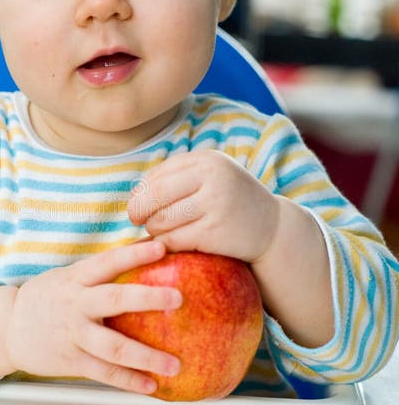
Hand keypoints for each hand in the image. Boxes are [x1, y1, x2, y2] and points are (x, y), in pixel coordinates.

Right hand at [6, 239, 181, 393]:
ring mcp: (74, 335)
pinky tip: (151, 385)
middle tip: (177, 298)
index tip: (162, 247)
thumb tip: (146, 249)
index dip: (134, 254)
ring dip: (146, 356)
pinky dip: (128, 381)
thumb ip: (100, 270)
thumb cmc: (46, 298)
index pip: (108, 262)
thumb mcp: (68, 276)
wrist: (7, 328)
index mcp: (77, 279)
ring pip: (113, 346)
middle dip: (148, 298)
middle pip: (115, 300)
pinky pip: (104, 373)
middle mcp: (76, 305)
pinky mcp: (72, 361)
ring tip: (174, 364)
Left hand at [128, 150, 280, 262]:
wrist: (272, 226)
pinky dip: (165, 244)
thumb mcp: (210, 176)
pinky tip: (171, 243)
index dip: (140, 192)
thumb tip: (133, 194)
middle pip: (154, 195)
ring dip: (153, 229)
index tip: (137, 204)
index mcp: (207, 160)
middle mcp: (212, 178)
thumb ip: (177, 177)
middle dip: (138, 210)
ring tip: (160, 230)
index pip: (157, 175)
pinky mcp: (214, 232)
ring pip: (161, 220)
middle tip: (136, 220)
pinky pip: (173, 240)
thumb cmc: (230, 200)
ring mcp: (214, 205)